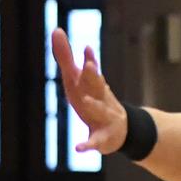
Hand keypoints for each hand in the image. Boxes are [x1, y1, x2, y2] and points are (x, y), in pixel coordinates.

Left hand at [51, 27, 126, 154]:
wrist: (123, 130)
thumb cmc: (96, 101)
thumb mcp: (78, 81)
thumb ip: (66, 59)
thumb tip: (57, 31)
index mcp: (92, 87)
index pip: (87, 72)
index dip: (86, 60)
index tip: (85, 48)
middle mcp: (101, 99)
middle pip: (97, 86)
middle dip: (94, 76)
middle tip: (90, 65)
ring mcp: (104, 117)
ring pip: (100, 111)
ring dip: (94, 105)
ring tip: (85, 101)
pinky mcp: (103, 137)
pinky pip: (94, 142)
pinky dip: (87, 145)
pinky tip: (78, 149)